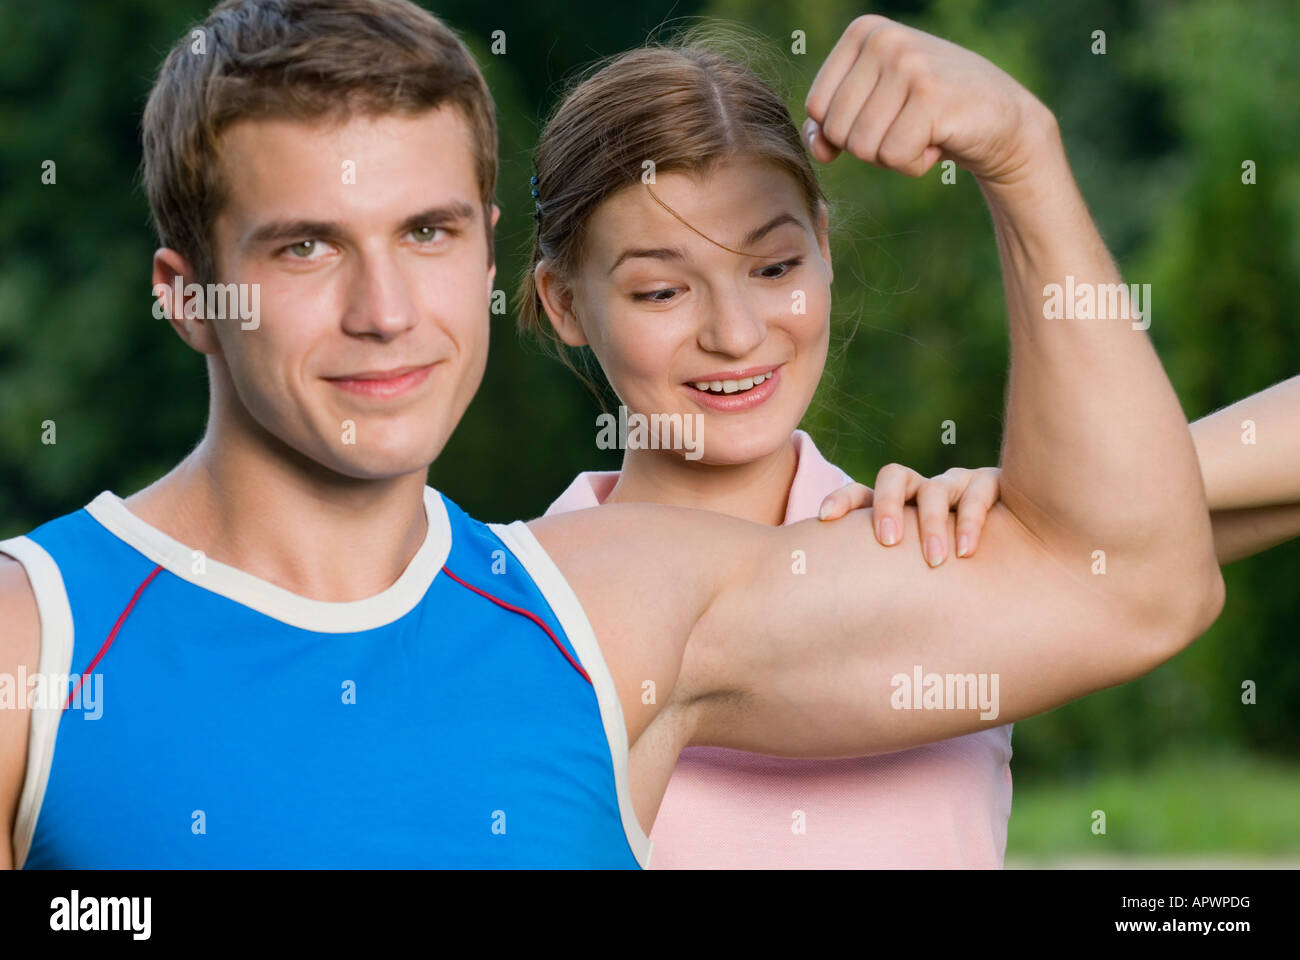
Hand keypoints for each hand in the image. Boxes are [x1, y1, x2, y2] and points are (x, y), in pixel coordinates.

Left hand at [802, 14, 1051, 182]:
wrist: (1002, 120)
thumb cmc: (931, 113)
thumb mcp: (874, 106)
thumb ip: (832, 123)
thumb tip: (818, 148)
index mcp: (864, 32)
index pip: (816, 108)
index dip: (846, 131)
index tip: (885, 115)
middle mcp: (885, 39)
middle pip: (838, 130)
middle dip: (871, 145)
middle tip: (909, 126)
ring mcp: (909, 64)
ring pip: (863, 147)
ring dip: (894, 155)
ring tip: (924, 131)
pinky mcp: (931, 96)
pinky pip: (895, 157)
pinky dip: (915, 164)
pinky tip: (939, 140)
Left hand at [819, 464, 1001, 566]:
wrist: (1012, 556)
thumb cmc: (944, 572)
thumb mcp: (907, 569)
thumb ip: (879, 576)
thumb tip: (834, 612)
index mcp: (894, 504)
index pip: (860, 492)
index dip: (841, 500)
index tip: (824, 518)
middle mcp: (920, 489)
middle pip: (894, 477)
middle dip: (887, 506)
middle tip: (888, 542)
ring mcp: (955, 484)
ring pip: (935, 489)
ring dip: (933, 523)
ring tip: (935, 561)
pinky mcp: (990, 484)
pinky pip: (979, 493)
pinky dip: (972, 520)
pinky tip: (967, 550)